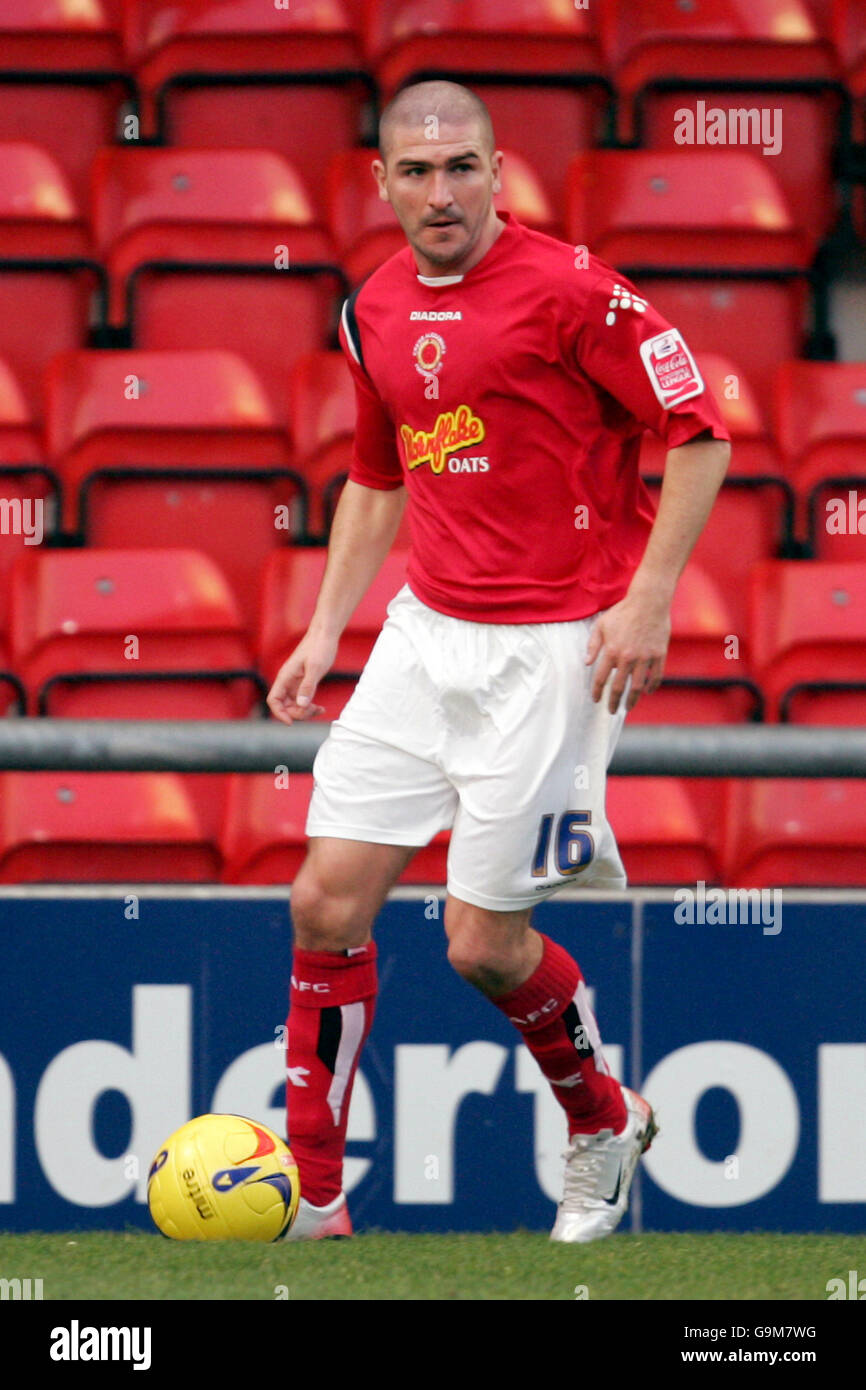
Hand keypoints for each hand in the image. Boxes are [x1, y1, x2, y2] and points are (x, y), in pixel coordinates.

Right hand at [266, 631, 337, 724]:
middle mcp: (288, 681)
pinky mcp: (304, 682)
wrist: (325, 634)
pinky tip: (321, 708)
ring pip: (294, 704)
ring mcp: (295, 682)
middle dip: (297, 713)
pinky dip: (310, 706)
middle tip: (313, 710)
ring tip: (320, 709)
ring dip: (305, 711)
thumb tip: (301, 704)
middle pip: (284, 705)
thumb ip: (308, 686)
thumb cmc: (319, 647)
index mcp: (285, 677)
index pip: (273, 700)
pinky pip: (302, 700)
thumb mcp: (315, 668)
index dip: (279, 713)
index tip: (291, 722)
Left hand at [585, 590, 670, 713]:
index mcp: (611, 651)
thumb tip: (586, 663)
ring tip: (629, 707)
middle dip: (613, 702)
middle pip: (618, 687)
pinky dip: (652, 686)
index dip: (596, 691)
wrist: (648, 602)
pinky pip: (656, 676)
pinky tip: (648, 691)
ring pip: (638, 686)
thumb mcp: (601, 625)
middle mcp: (627, 657)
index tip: (595, 699)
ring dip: (633, 700)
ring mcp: (645, 657)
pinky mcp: (659, 654)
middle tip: (612, 710)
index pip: (600, 678)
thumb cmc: (623, 612)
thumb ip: (593, 645)